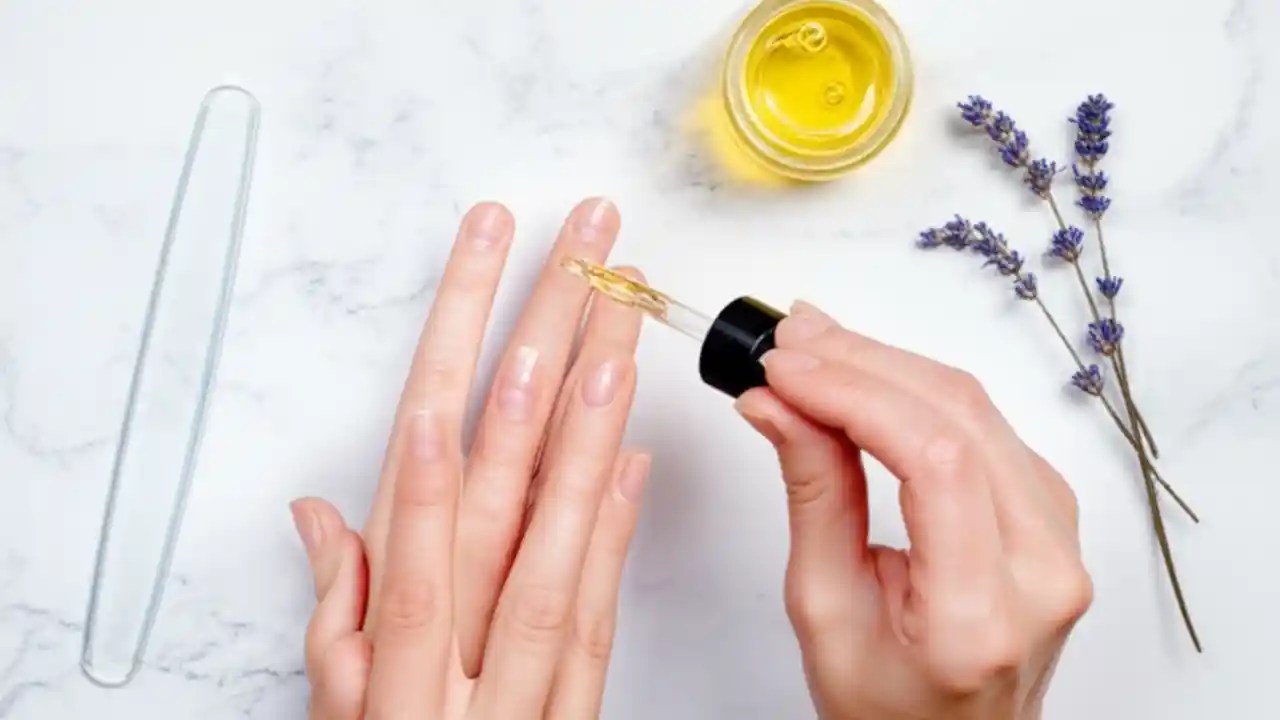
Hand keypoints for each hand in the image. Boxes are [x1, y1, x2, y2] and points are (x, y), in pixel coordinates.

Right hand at [289, 198, 651, 718]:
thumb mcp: (332, 704)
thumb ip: (335, 603)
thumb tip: (319, 511)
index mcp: (398, 627)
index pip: (420, 467)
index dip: (454, 362)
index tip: (485, 281)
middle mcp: (463, 635)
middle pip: (502, 466)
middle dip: (542, 343)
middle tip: (581, 251)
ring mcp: (527, 664)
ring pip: (559, 519)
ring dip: (590, 414)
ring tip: (618, 323)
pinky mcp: (578, 692)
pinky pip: (599, 598)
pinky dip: (617, 522)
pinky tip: (637, 449)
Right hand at [735, 301, 1091, 719]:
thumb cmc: (889, 703)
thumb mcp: (824, 609)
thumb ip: (812, 495)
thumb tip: (777, 403)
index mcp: (983, 615)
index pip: (934, 462)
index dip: (855, 394)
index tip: (785, 369)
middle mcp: (1043, 570)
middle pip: (961, 419)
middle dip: (864, 362)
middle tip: (789, 341)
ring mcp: (1060, 537)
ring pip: (976, 408)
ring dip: (888, 364)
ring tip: (814, 347)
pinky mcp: (1050, 510)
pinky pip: (986, 424)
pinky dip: (917, 390)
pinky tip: (866, 375)